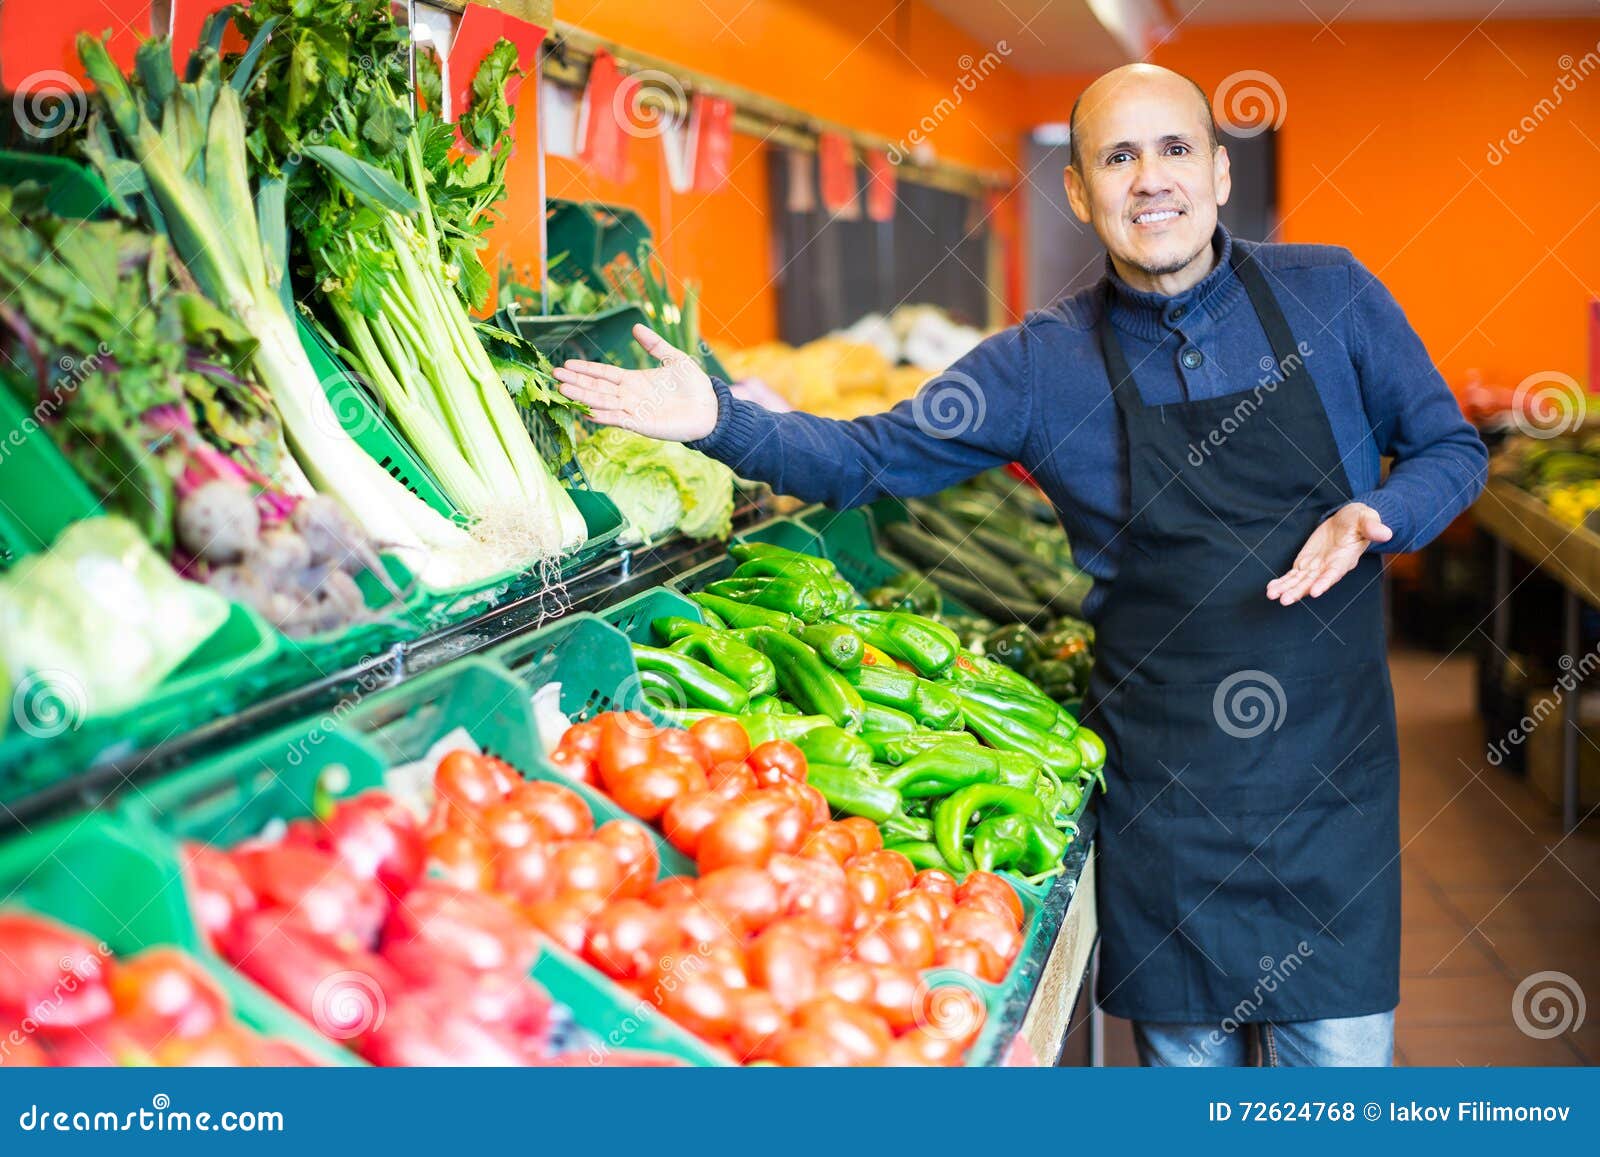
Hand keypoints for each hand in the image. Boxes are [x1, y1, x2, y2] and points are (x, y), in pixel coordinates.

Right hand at [551, 324, 718, 441]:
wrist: (710, 409)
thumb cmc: (694, 386)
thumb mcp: (674, 359)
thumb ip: (654, 345)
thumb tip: (635, 327)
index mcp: (634, 381)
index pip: (603, 374)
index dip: (585, 369)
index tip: (566, 363)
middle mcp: (630, 397)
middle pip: (597, 388)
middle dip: (576, 381)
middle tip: (554, 375)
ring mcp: (634, 412)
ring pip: (602, 402)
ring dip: (583, 397)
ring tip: (563, 389)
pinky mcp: (642, 425)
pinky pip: (619, 420)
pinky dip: (603, 416)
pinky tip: (587, 412)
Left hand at [1265, 502, 1391, 605]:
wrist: (1349, 520)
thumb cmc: (1360, 519)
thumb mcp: (1366, 518)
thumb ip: (1373, 527)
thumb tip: (1386, 532)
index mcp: (1345, 559)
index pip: (1334, 572)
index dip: (1325, 582)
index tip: (1315, 592)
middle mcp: (1330, 567)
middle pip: (1313, 582)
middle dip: (1299, 591)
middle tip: (1284, 601)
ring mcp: (1317, 568)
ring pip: (1300, 582)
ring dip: (1286, 589)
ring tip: (1272, 596)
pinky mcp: (1306, 564)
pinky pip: (1292, 576)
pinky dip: (1282, 582)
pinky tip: (1271, 590)